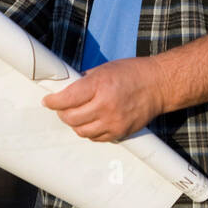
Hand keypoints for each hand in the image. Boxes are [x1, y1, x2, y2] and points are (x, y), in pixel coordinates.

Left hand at [41, 57, 164, 141]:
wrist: (159, 85)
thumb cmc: (132, 73)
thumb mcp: (104, 69)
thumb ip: (84, 81)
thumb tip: (65, 90)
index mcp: (100, 85)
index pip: (66, 99)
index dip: (53, 101)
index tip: (48, 101)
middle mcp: (106, 105)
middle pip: (71, 118)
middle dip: (62, 113)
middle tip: (62, 108)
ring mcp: (113, 121)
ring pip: (81, 131)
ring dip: (75, 124)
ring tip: (78, 115)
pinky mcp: (120, 132)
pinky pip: (96, 138)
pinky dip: (90, 131)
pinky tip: (92, 121)